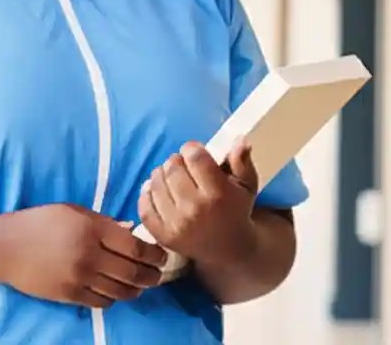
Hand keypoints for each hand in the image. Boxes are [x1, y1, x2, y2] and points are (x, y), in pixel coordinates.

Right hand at [0, 203, 168, 307]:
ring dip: (136, 290)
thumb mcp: (72, 211)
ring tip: (140, 285)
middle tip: (158, 275)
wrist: (5, 246)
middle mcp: (89, 254)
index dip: (154, 255)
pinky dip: (113, 298)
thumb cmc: (39, 222)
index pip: (135, 247)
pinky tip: (114, 291)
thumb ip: (103, 221)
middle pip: (133, 272)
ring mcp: (79, 277)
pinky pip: (102, 302)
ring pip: (121, 291)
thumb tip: (131, 231)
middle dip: (152, 276)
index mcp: (92, 229)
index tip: (162, 256)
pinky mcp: (69, 294)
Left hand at [138, 140, 260, 268]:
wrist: (229, 250)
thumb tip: (240, 139)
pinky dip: (147, 194)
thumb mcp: (246, 186)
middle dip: (176, 161)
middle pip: (173, 167)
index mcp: (218, 194)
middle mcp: (195, 208)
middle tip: (183, 165)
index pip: (194, 157)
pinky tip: (156, 189)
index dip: (192, 149)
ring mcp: (176, 223)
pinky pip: (145, 207)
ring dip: (161, 174)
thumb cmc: (236, 211)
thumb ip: (241, 162)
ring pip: (156, 183)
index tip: (195, 153)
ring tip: (171, 177)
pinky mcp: (163, 235)